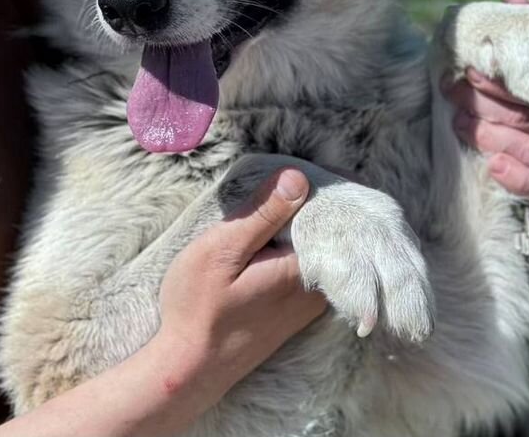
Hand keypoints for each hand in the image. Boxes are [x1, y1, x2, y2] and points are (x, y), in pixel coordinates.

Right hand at [0, 169, 325, 436]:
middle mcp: (318, 285)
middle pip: (336, 231)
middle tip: (303, 172)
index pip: (335, 214)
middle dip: (326, 199)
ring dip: (317, 220)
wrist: (192, 368)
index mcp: (304, 266)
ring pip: (327, 248)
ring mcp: (311, 300)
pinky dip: (307, 242)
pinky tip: (288, 227)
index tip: (320, 161)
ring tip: (297, 192)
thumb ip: (263, 215)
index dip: (330, 183)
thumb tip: (298, 177)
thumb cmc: (199, 308)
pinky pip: (316, 264)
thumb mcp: (222, 250)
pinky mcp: (299, 309)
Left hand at [441, 0, 528, 208]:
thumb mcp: (518, 72)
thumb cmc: (517, 113)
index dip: (500, 80)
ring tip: (462, 125)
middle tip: (453, 93)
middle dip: (490, 104)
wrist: (523, 182)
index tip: (468, 69)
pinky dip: (521, 177)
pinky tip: (494, 165)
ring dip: (497, 137)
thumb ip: (521, 38)